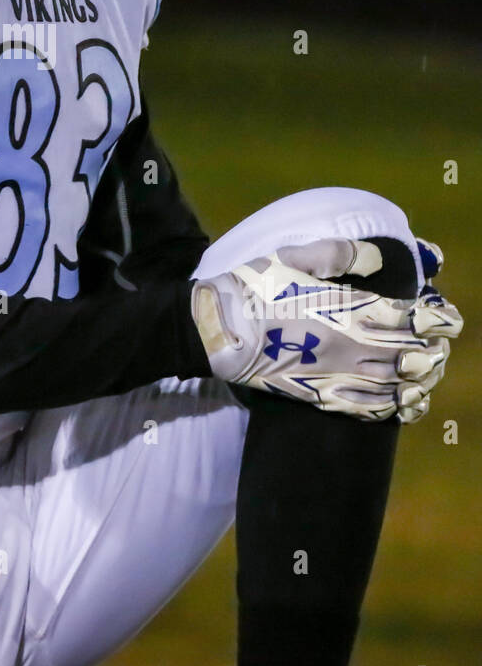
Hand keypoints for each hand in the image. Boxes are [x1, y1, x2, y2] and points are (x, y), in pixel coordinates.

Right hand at [191, 237, 461, 421]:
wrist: (219, 330)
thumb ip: (341, 254)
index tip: (447, 316)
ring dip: (421, 381)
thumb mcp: (294, 255)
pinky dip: (396, 410)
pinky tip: (406, 404)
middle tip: (440, 344)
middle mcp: (353, 347)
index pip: (412, 319)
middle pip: (412, 356)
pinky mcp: (322, 397)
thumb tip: (379, 258)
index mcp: (351, 311)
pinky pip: (370, 411)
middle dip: (434, 351)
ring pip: (398, 387)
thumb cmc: (255, 287)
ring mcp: (338, 376)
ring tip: (428, 372)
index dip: (439, 320)